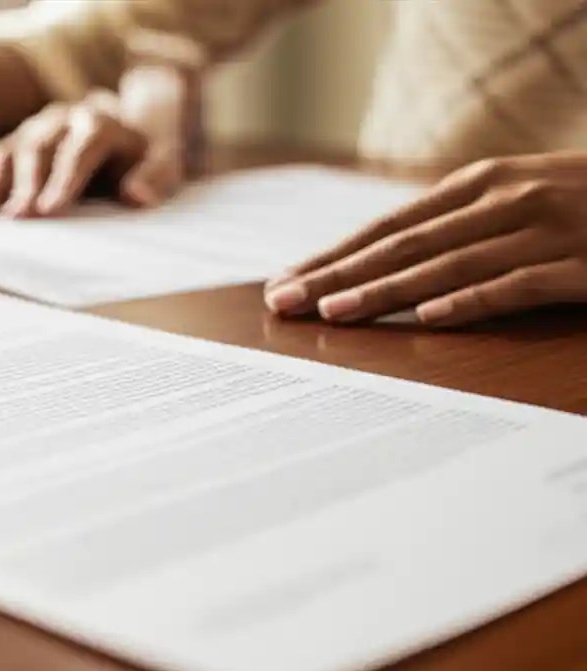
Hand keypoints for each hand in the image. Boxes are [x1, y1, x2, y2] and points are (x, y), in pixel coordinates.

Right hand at [0, 92, 183, 217]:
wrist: (120, 132)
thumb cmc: (140, 157)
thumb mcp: (163, 163)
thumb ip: (155, 177)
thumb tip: (136, 196)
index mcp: (98, 123)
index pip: (78, 150)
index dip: (63, 180)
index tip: (49, 209)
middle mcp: (58, 121)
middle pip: (36, 150)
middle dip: (23, 184)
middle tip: (14, 218)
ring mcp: (31, 130)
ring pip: (4, 151)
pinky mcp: (12, 143)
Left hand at [264, 153, 586, 325]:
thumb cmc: (584, 206)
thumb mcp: (516, 200)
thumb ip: (457, 225)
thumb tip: (383, 260)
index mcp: (482, 183)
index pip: (390, 225)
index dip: (334, 255)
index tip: (285, 282)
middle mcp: (505, 199)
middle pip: (404, 244)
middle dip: (338, 275)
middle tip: (284, 303)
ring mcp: (547, 230)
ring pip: (448, 264)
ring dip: (384, 291)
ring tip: (334, 315)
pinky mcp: (584, 266)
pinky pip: (519, 285)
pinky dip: (471, 301)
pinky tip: (428, 318)